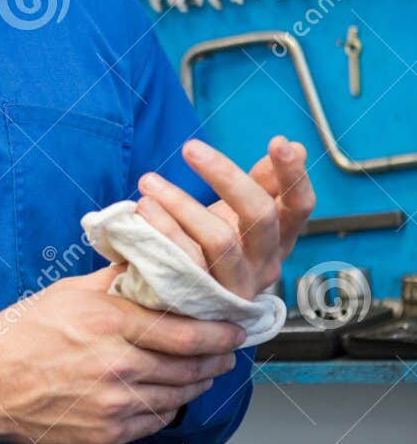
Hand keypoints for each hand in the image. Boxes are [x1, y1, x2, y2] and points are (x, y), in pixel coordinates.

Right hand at [0, 266, 243, 443]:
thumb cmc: (21, 335)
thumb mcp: (67, 292)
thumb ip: (114, 278)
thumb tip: (148, 258)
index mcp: (110, 323)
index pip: (186, 331)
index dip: (219, 333)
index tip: (234, 330)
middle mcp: (118, 365)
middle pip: (190, 367)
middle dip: (217, 359)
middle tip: (227, 352)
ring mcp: (115, 403)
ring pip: (178, 396)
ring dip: (199, 384)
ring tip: (205, 373)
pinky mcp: (108, 432)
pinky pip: (156, 421)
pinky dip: (170, 408)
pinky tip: (170, 397)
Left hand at [135, 136, 314, 299]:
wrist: (184, 301)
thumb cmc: (215, 248)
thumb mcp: (241, 213)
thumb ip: (264, 182)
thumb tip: (291, 144)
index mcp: (281, 238)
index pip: (299, 206)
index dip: (293, 175)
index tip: (278, 142)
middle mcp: (266, 264)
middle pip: (260, 216)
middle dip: (225, 176)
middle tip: (190, 148)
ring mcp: (238, 286)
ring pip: (220, 240)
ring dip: (182, 203)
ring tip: (149, 181)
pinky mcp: (207, 301)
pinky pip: (188, 261)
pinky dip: (164, 230)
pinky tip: (144, 209)